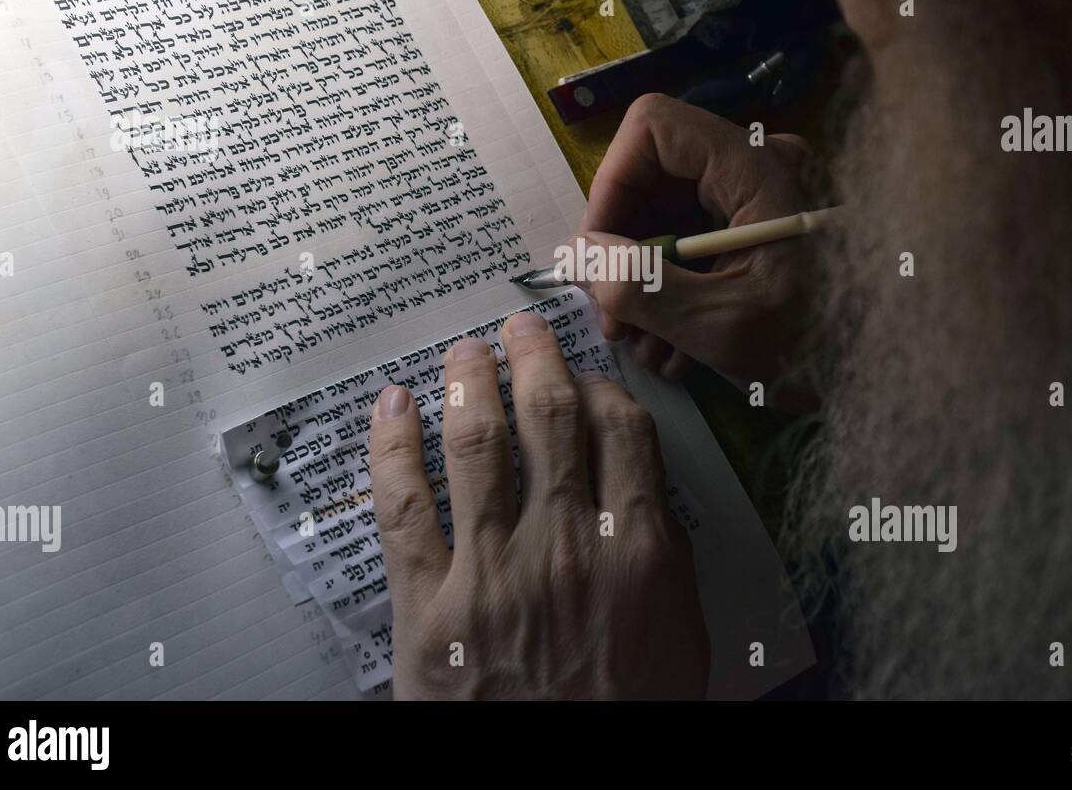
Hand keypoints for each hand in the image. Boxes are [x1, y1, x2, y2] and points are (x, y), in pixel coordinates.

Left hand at [368, 310, 709, 698]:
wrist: (562, 783)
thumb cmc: (626, 716)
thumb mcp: (679, 635)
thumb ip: (664, 554)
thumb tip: (638, 485)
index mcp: (637, 550)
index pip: (620, 430)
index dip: (599, 385)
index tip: (585, 375)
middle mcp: (565, 547)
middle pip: (549, 416)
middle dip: (533, 357)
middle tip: (519, 327)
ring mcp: (493, 572)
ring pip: (478, 444)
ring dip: (469, 381)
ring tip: (464, 348)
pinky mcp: (428, 607)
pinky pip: (403, 507)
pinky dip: (392, 446)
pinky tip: (393, 405)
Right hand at [577, 93, 824, 404]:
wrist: (894, 380)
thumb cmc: (825, 349)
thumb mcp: (721, 324)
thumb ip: (640, 286)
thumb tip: (577, 255)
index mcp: (756, 167)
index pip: (652, 128)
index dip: (611, 184)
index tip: (598, 254)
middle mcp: (757, 167)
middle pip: (653, 177)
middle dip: (622, 249)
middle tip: (611, 319)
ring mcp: (760, 200)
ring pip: (666, 215)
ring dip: (643, 282)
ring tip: (646, 348)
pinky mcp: (760, 232)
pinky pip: (694, 242)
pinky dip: (674, 292)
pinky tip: (677, 349)